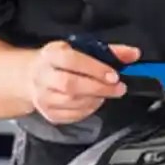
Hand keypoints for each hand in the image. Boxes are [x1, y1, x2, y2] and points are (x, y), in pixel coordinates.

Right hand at [24, 40, 140, 124]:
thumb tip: (134, 54)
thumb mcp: (82, 49)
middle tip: (119, 88)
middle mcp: (43, 76)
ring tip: (107, 93)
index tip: (114, 75)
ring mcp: (43, 97)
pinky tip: (95, 102)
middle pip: (70, 85)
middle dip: (99, 87)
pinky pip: (71, 116)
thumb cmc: (62, 61)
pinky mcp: (47, 113)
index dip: (94, 68)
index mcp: (51, 54)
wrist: (31, 77)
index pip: (71, 60)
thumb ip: (109, 51)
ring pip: (71, 102)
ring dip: (95, 99)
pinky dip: (88, 110)